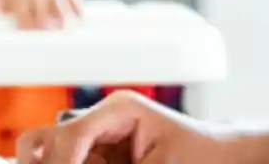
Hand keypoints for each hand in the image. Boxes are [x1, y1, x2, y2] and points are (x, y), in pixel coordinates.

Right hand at [17, 91, 229, 163]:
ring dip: (60, 162)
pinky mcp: (97, 158)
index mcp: (119, 110)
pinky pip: (71, 162)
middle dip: (49, 162)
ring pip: (50, 155)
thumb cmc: (201, 156)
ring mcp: (96, 140)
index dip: (60, 162)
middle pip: (46, 140)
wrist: (222, 158)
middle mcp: (101, 120)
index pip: (71, 134)